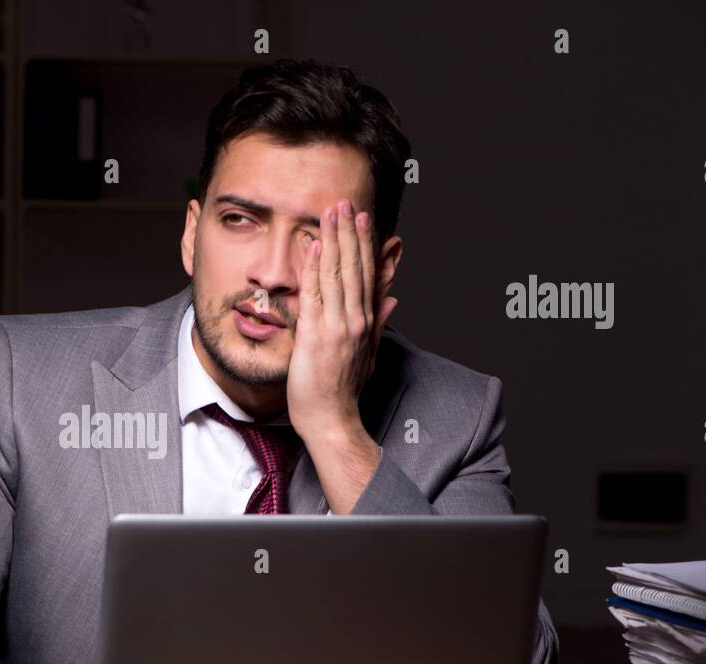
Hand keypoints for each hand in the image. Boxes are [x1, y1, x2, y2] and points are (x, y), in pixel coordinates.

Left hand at [286, 199, 397, 442]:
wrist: (332, 418)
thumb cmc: (343, 391)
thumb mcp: (368, 353)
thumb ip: (378, 322)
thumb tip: (392, 298)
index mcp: (366, 320)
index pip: (366, 273)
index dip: (365, 243)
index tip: (363, 218)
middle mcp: (355, 318)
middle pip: (354, 266)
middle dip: (350, 232)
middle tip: (346, 203)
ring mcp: (337, 325)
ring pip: (336, 273)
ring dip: (333, 239)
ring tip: (331, 212)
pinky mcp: (317, 334)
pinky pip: (315, 293)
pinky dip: (315, 267)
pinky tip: (314, 244)